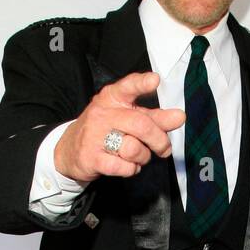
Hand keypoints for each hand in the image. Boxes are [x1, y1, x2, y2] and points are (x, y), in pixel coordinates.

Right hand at [53, 70, 184, 181]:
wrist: (70, 150)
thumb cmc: (105, 130)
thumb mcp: (126, 117)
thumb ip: (153, 117)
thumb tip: (179, 117)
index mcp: (112, 98)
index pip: (127, 87)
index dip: (142, 84)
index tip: (155, 80)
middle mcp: (103, 114)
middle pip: (141, 124)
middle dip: (159, 140)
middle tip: (164, 149)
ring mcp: (95, 136)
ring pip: (133, 148)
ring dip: (144, 157)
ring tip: (139, 157)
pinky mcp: (92, 158)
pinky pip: (123, 167)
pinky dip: (132, 169)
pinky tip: (128, 166)